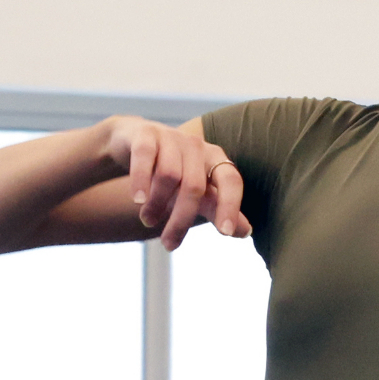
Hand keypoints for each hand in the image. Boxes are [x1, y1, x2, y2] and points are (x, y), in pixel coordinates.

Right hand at [104, 116, 250, 250]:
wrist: (132, 142)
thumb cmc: (171, 171)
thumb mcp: (195, 189)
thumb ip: (217, 208)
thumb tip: (246, 232)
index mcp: (215, 159)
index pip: (231, 181)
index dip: (230, 206)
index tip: (226, 233)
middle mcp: (197, 146)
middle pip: (194, 187)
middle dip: (181, 220)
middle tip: (169, 244)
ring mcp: (171, 137)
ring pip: (169, 175)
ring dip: (156, 204)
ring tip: (148, 220)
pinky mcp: (145, 135)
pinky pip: (145, 157)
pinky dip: (141, 180)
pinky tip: (138, 200)